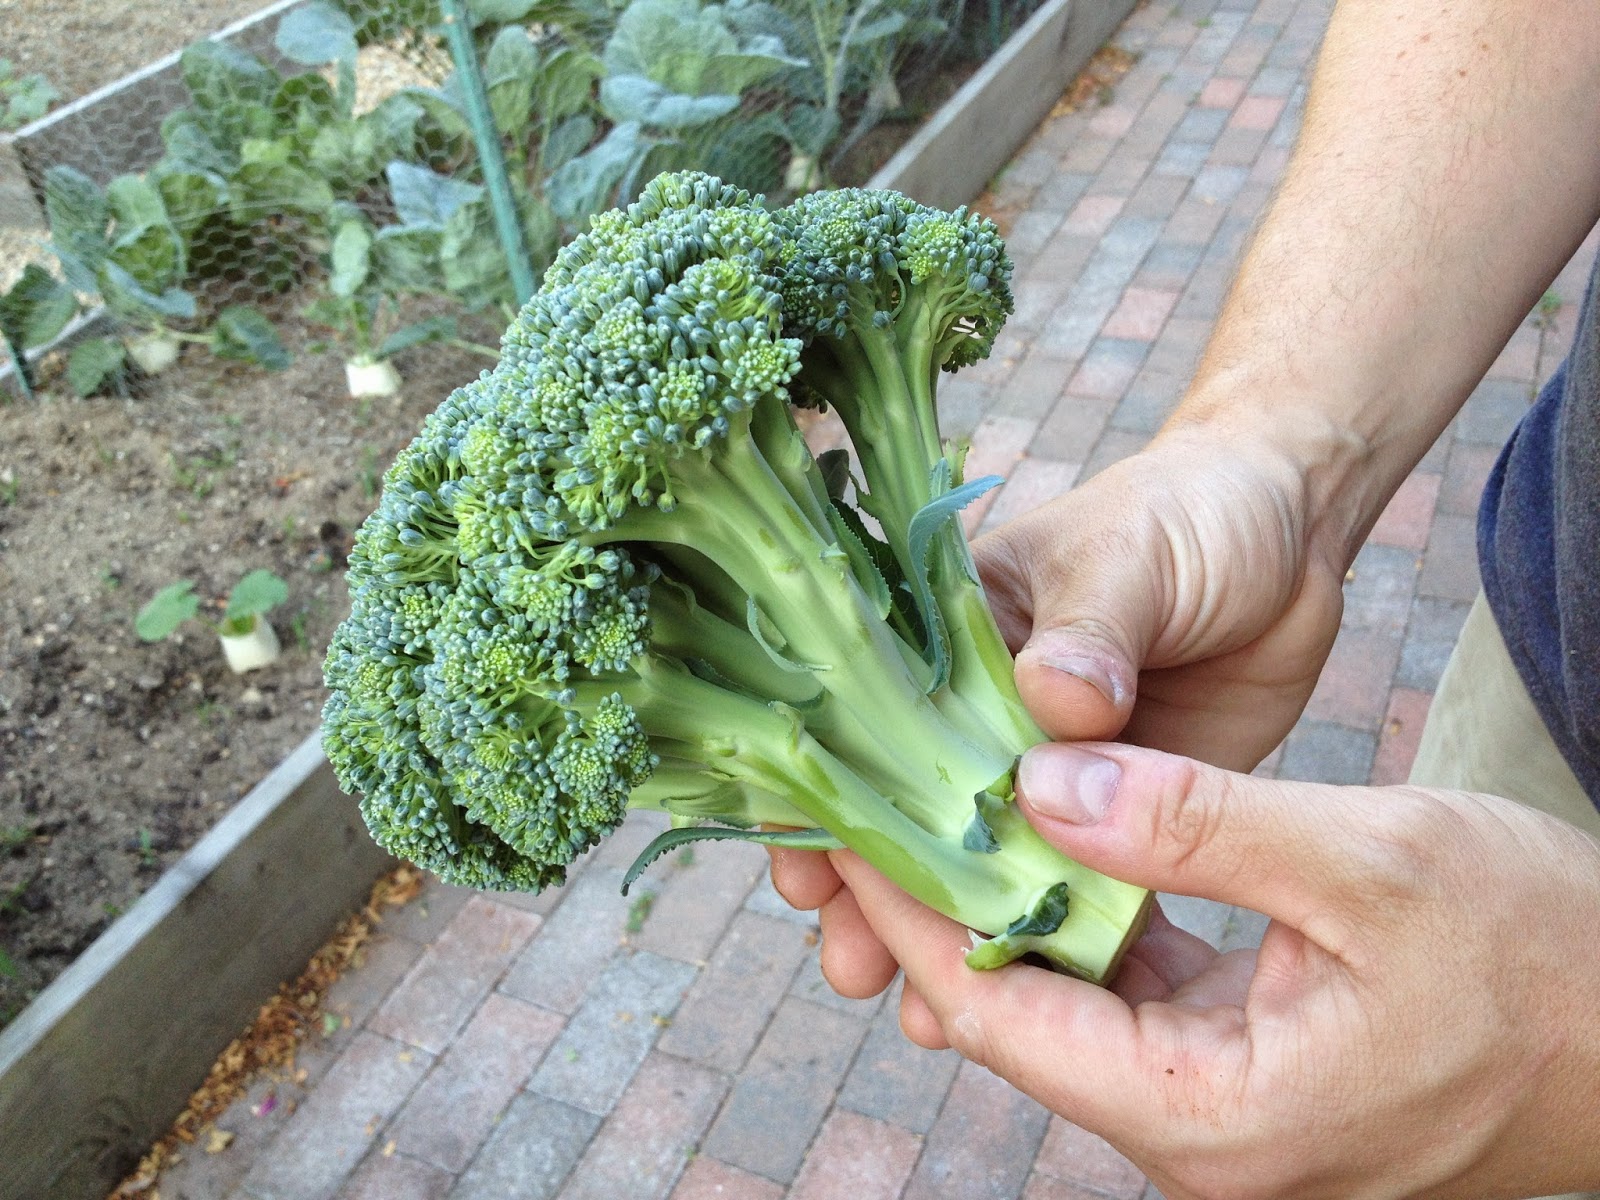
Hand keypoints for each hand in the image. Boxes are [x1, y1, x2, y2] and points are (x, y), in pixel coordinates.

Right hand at [772, 427, 1350, 993]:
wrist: (1292, 537)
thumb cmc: (1190, 516)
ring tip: (920, 1012)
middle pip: (910, 810)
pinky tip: (1027, 1002)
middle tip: (850, 965)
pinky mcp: (1122, 811)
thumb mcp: (1129, 556)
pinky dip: (1048, 942)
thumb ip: (1089, 630)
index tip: (805, 861)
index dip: (825, 788)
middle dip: (874, 891)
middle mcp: (986, 711)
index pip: (863, 715)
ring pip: (985, 865)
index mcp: (954, 634)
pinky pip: (1076, 887)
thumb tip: (1052, 703)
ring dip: (950, 933)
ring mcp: (1053, 769)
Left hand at [835, 740, 1599, 1199]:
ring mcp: (1219, 1111)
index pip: (998, 1014)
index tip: (843, 822)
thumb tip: (1041, 786)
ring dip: (1007, 905)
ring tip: (932, 805)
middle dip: (937, 906)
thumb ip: (1196, 829)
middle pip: (1015, 1014)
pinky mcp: (1245, 1071)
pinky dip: (1081, 918)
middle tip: (869, 799)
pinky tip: (1044, 842)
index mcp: (1212, 1119)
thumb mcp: (1372, 863)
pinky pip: (1129, 995)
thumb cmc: (1545, 958)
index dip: (909, 912)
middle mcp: (1197, 1139)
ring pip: (1068, 1002)